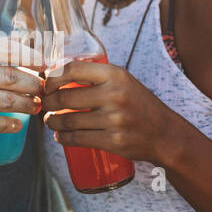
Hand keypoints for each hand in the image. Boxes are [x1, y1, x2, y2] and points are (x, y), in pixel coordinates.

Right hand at [0, 33, 43, 149]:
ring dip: (28, 104)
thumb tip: (24, 47)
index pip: (6, 48)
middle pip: (11, 75)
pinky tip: (17, 124)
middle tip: (44, 88)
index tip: (49, 63)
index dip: (33, 56)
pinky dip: (11, 124)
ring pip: (8, 100)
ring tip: (35, 105)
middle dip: (34, 83)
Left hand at [40, 59, 176, 164]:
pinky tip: (60, 136)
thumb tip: (57, 75)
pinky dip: (63, 138)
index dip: (52, 78)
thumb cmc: (138, 105)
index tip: (46, 85)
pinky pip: (78, 139)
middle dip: (48, 102)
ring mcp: (115, 120)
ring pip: (68, 120)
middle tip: (46, 105)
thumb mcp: (124, 82)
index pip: (72, 69)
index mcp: (115, 75)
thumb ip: (97, 77)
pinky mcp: (113, 141)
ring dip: (52, 122)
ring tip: (51, 121)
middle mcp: (115, 95)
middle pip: (65, 97)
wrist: (165, 133)